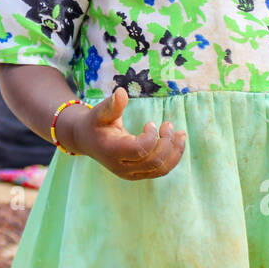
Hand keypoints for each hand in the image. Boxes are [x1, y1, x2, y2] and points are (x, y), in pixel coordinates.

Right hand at [60, 86, 185, 180]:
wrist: (88, 140)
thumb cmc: (96, 122)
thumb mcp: (100, 112)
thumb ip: (112, 105)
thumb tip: (122, 93)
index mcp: (112, 151)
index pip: (140, 150)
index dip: (151, 137)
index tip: (151, 123)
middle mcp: (122, 167)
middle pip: (154, 161)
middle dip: (166, 142)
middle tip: (167, 124)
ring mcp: (131, 174)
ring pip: (161, 169)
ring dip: (175, 151)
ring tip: (180, 133)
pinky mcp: (139, 174)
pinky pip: (161, 170)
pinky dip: (173, 157)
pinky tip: (176, 142)